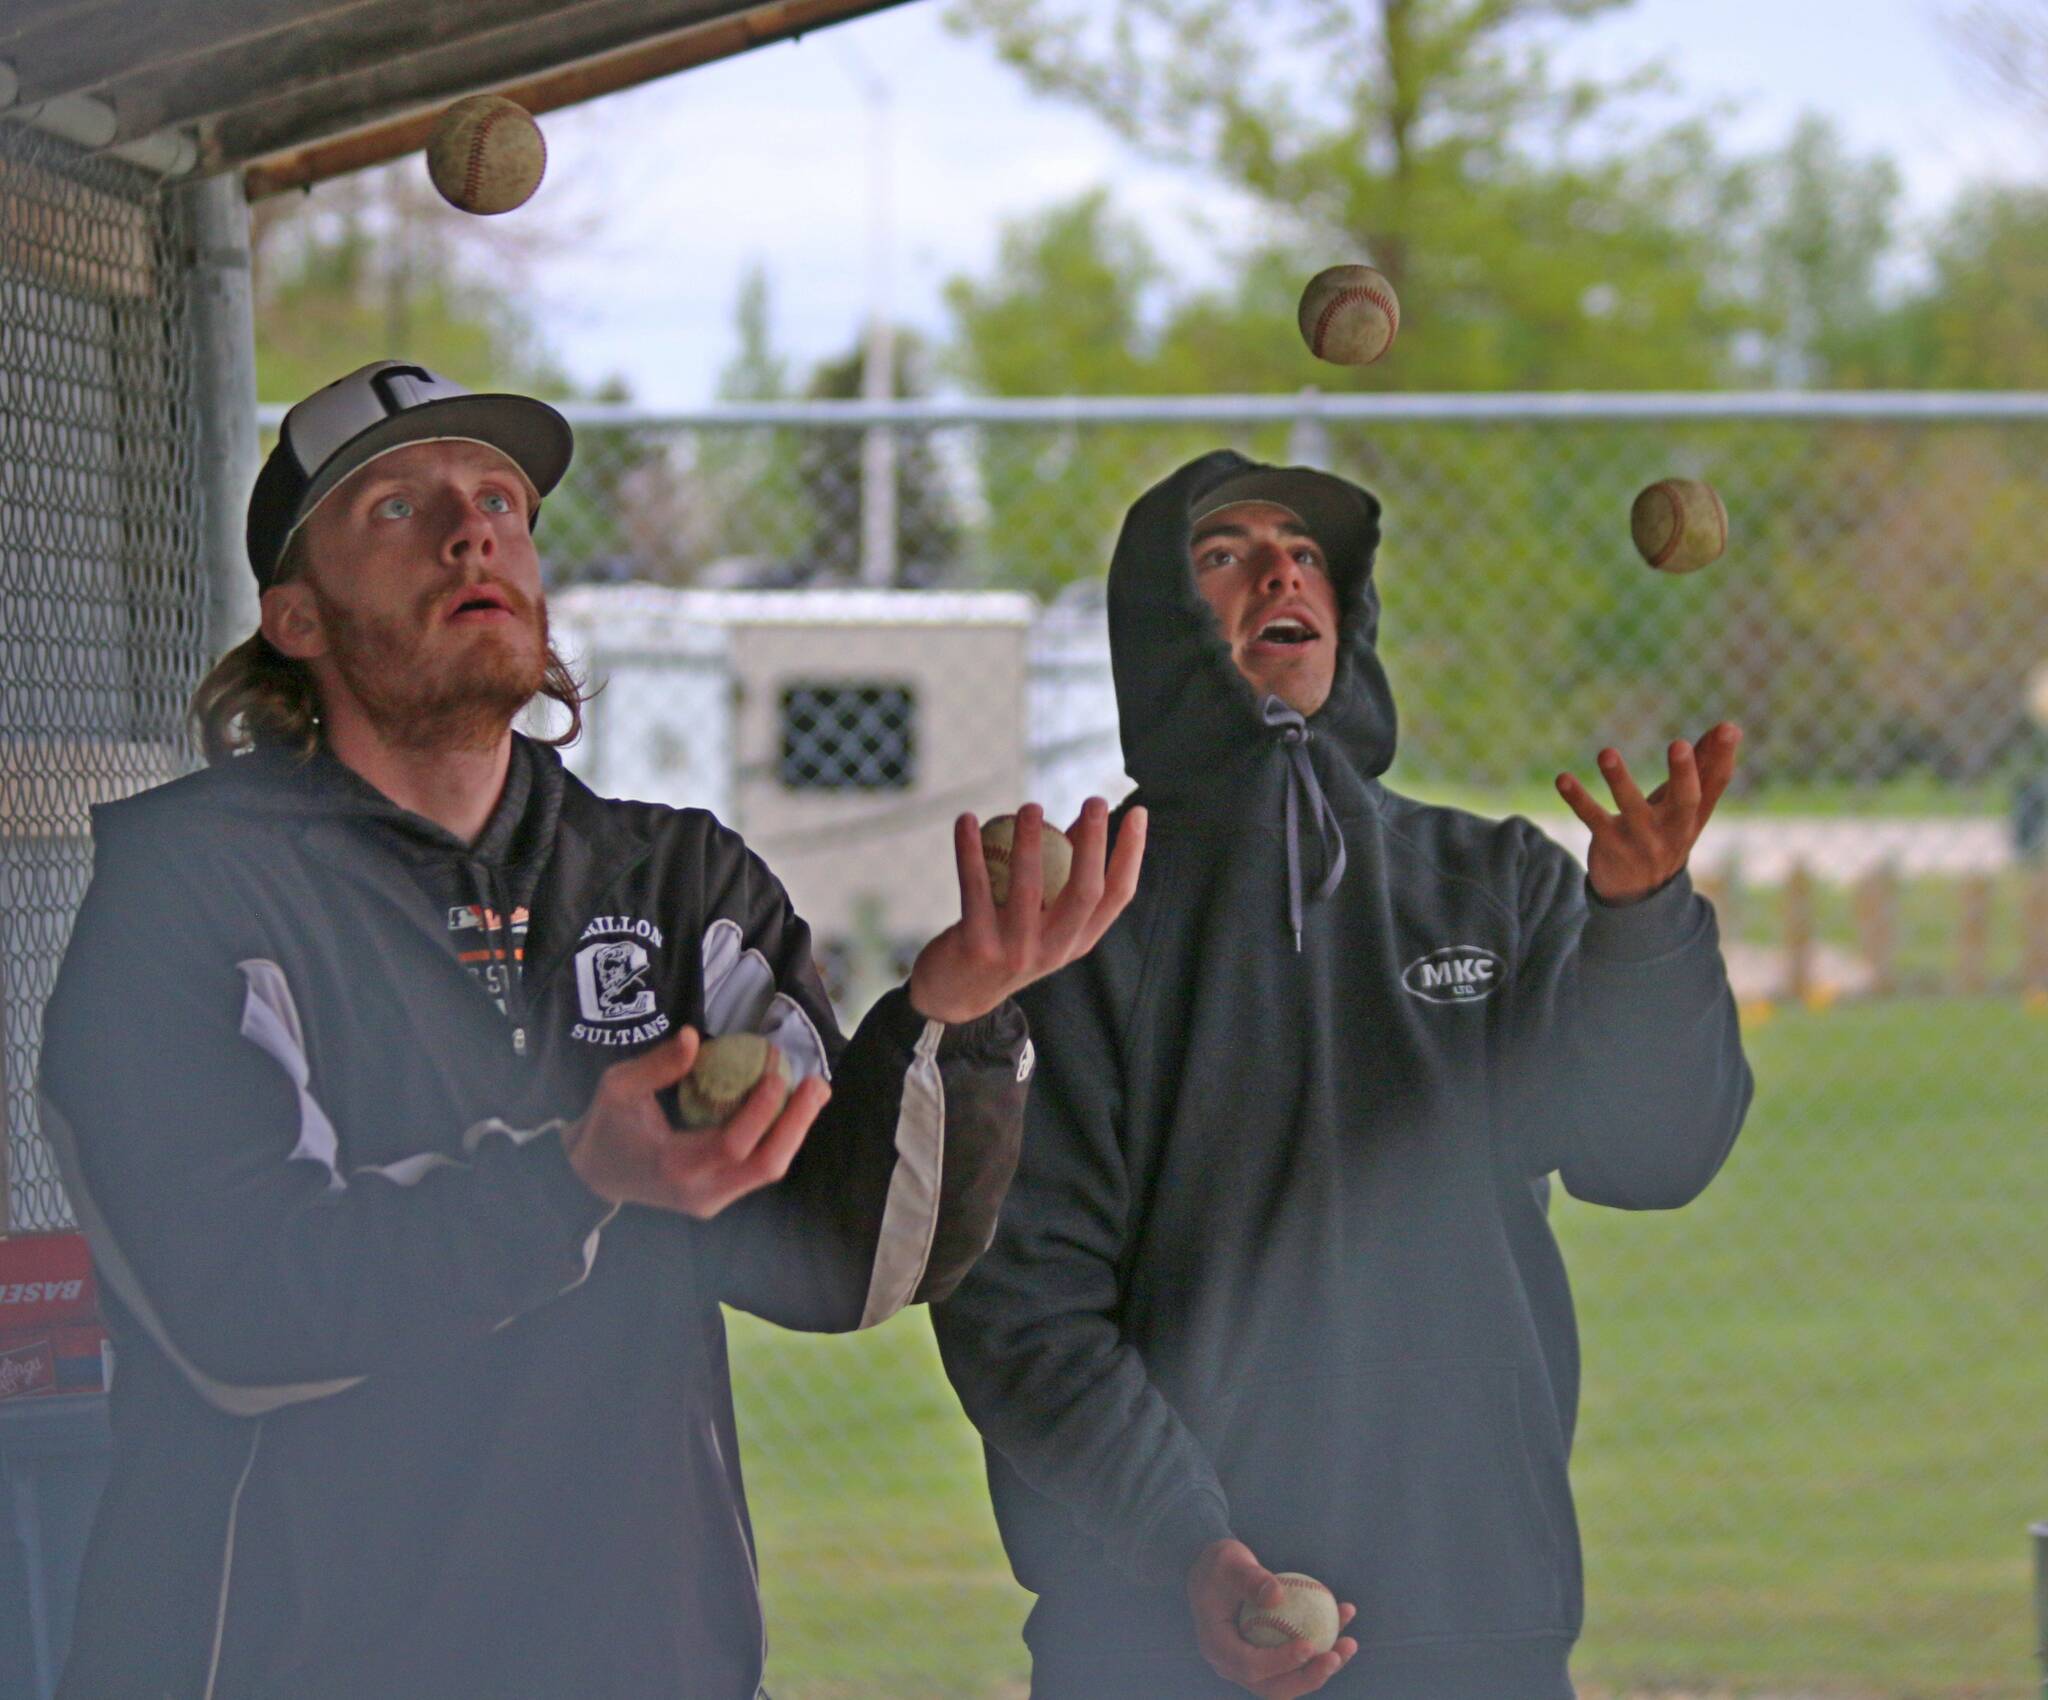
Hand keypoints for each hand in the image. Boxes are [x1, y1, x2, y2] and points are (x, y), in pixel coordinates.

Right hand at [561, 1027, 830, 1217]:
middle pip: (764, 1165)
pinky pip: (757, 1169)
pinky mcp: (719, 1198)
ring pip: (767, 1170)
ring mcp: (711, 1201)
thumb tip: (693, 1036)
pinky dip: (779, 1138)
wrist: (593, 1175)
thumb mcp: (618, 1087)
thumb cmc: (607, 1126)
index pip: (731, 1144)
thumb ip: (657, 1065)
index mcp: (672, 1166)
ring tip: (814, 1092)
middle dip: (796, 1124)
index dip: (761, 1109)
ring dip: (794, 1130)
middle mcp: (698, 1192)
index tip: (777, 1071)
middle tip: (816, 1084)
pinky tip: (791, 1108)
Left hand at [907, 798, 1147, 1024]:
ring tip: (1030, 806)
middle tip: (1094, 801)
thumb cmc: (1007, 941)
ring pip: (1030, 888)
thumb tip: (1085, 819)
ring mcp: (1017, 951)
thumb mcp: (1043, 919)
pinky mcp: (978, 947)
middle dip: (1093, 843)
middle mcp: (1054, 949)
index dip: (1131, 854)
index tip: (1138, 813)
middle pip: (1085, 892)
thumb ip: (1064, 874)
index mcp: (1078, 941)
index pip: (1117, 896)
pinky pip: (976, 888)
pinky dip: (970, 851)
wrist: (956, 995)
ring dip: (1030, 841)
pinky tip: (967, 820)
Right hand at [1187, 1539, 1356, 1698]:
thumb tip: (1277, 1595)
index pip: (1250, 1666)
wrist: (1215, 1573)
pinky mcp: (1269, 1658)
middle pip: (1274, 1686)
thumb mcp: (1230, 1562)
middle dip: (1309, 1676)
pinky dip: (1322, 1647)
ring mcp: (1253, 1665)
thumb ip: (1250, 1578)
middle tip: (1336, 1656)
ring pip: (1291, 1679)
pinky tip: (1344, 1620)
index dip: (1280, 1662)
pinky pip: (1297, 1660)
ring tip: (1349, 1644)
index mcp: (1217, 1647)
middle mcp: (1234, 1665)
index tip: (1309, 1645)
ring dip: (1322, 1667)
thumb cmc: (1220, 1564)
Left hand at [1555, 721, 1742, 904]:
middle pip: (1686, 801)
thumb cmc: (1667, 833)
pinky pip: (1593, 818)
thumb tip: (1730, 727)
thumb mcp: (1687, 806)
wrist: (1639, 894)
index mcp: (1695, 813)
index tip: (1728, 728)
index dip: (1722, 755)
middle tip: (1679, 744)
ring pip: (1632, 807)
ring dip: (1619, 779)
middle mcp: (1673, 827)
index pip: (1714, 783)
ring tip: (1606, 753)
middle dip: (1683, 773)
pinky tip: (1562, 778)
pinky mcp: (1610, 843)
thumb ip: (1704, 768)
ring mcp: (1641, 838)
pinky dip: (1577, 798)